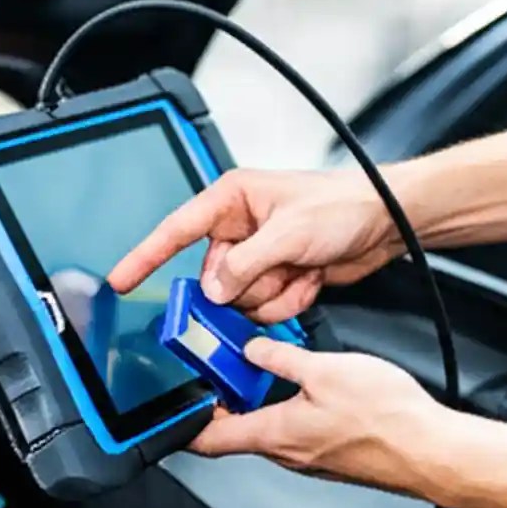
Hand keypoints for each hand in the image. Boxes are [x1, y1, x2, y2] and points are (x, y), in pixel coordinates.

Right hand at [107, 169, 401, 322]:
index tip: (121, 280)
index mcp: (234, 200)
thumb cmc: (343, 205)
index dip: (145, 255)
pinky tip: (310, 278)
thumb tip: (214, 290)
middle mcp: (243, 228)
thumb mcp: (289, 233)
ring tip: (300, 271)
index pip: (176, 230)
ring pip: (241, 299)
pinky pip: (267, 307)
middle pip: (214, 278)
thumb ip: (245, 264)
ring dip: (271, 296)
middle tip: (271, 277)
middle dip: (242, 288)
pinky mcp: (282, 277)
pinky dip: (290, 300)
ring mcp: (262, 255)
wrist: (385, 222)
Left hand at [187, 337, 453, 493]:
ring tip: (263, 372)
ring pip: (270, 433)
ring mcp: (312, 459)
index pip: (208, 440)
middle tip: (222, 369)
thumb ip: (282, 358)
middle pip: (237, 435)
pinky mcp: (334, 457)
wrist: (429, 450)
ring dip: (258, 406)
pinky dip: (288, 412)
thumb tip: (254, 349)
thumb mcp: (325, 370)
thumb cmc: (385, 418)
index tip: (173, 407)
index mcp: (275, 434)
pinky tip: (307, 389)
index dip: (183, 424)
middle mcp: (288, 454)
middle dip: (223, 403)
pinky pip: (297, 435)